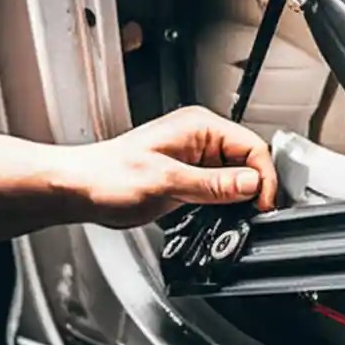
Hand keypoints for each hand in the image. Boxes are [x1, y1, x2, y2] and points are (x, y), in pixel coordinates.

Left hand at [57, 106, 278, 227]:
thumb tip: (251, 184)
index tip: (263, 203)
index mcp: (199, 127)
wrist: (80, 190)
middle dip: (254, 190)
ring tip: (233, 218)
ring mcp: (196, 160)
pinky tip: (217, 218)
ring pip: (237, 180)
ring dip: (238, 200)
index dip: (264, 178)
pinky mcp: (190, 179)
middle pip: (249, 163)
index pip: (252, 147)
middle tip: (253, 215)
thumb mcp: (165, 181)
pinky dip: (224, 206)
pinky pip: (220, 191)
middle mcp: (201, 140)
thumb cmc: (107, 176)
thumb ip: (213, 184)